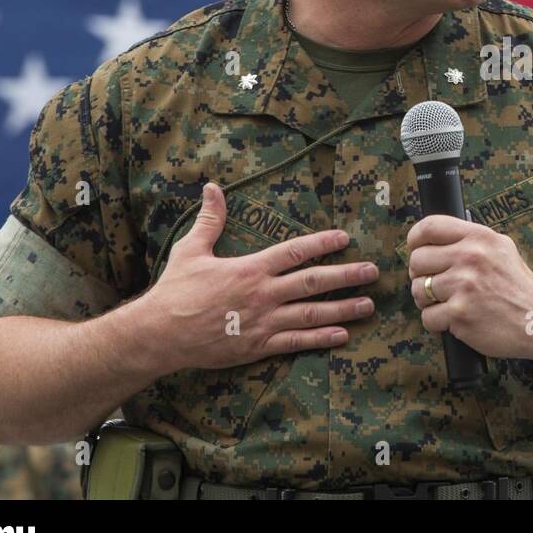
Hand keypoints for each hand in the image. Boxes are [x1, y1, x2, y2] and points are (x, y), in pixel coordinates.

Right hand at [135, 182, 378, 373]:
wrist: (160, 333)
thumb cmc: (175, 290)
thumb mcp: (191, 249)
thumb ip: (210, 219)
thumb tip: (212, 187)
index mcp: (250, 268)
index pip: (294, 251)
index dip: (322, 243)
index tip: (345, 238)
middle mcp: (263, 294)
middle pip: (313, 282)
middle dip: (346, 276)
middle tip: (372, 271)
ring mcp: (263, 322)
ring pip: (312, 314)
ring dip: (343, 308)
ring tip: (368, 305)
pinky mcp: (259, 346)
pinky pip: (296, 343)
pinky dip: (320, 339)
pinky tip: (342, 335)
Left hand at [405, 215, 532, 359]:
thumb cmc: (517, 286)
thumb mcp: (500, 249)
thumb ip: (469, 241)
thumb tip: (429, 241)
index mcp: (480, 237)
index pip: (429, 227)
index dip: (415, 240)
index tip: (416, 250)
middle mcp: (470, 257)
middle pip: (417, 260)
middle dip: (420, 276)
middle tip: (436, 285)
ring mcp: (464, 286)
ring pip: (418, 290)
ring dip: (427, 302)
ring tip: (449, 304)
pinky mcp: (460, 314)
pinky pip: (427, 318)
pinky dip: (438, 323)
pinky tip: (456, 320)